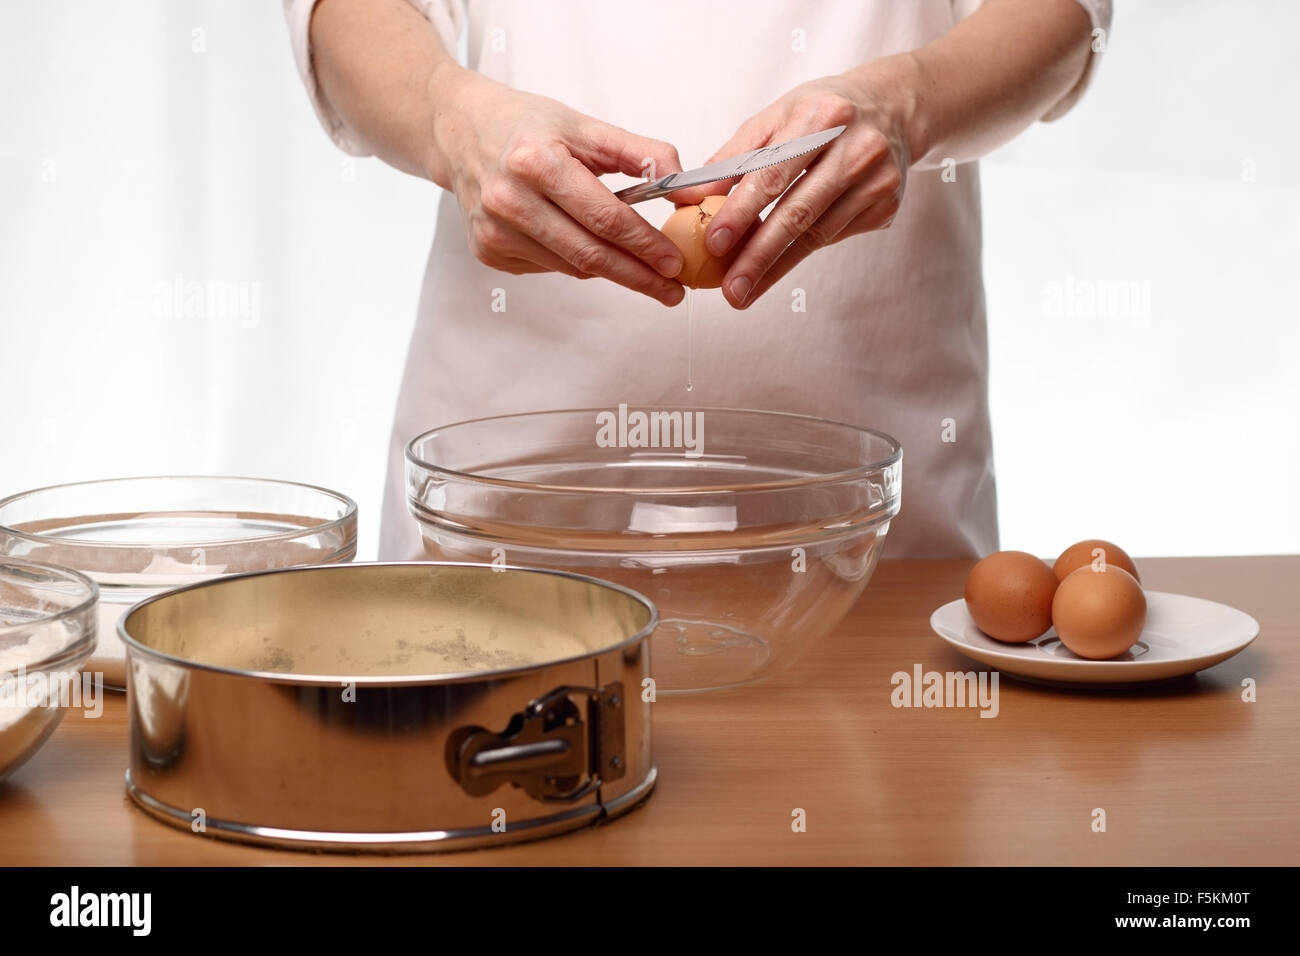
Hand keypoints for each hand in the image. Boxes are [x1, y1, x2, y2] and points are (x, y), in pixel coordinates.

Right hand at [434, 66, 686, 306]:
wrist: (460, 133)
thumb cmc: (528, 127)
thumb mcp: (584, 125)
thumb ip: (640, 153)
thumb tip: (685, 189)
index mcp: (536, 162)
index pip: (604, 217)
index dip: (644, 245)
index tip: (675, 263)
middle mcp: (509, 200)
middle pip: (589, 254)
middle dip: (638, 277)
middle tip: (672, 290)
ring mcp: (495, 231)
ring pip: (571, 267)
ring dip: (612, 273)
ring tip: (643, 273)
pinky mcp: (487, 251)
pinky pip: (549, 268)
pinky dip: (576, 263)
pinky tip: (584, 247)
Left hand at [683, 62, 917, 308]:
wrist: (893, 108)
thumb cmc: (823, 112)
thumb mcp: (777, 116)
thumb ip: (735, 156)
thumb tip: (694, 196)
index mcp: (822, 117)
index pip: (774, 173)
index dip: (742, 212)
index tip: (715, 244)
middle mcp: (857, 148)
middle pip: (799, 212)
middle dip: (759, 255)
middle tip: (732, 289)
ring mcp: (877, 181)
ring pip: (817, 235)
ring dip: (776, 267)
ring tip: (744, 290)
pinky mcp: (886, 206)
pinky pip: (833, 237)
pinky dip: (800, 254)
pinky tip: (776, 267)